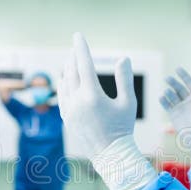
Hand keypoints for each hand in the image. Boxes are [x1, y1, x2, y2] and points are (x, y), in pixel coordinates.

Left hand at [57, 33, 136, 158]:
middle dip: (74, 56)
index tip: (78, 35)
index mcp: (92, 95)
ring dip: (68, 69)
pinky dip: (63, 84)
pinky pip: (61, 95)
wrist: (110, 154)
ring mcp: (70, 110)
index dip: (81, 47)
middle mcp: (77, 101)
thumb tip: (124, 58)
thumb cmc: (123, 127)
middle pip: (72, 71)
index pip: (84, 64)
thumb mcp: (128, 102)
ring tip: (71, 60)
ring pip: (65, 82)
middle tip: (76, 46)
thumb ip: (125, 79)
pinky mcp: (67, 117)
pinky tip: (64, 79)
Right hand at [160, 67, 190, 136]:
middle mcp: (188, 100)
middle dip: (173, 82)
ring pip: (172, 95)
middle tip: (167, 78)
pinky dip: (163, 100)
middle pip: (178, 88)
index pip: (189, 82)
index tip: (177, 69)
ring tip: (167, 92)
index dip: (184, 75)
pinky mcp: (173, 114)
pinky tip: (161, 97)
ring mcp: (180, 107)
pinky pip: (166, 105)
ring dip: (169, 92)